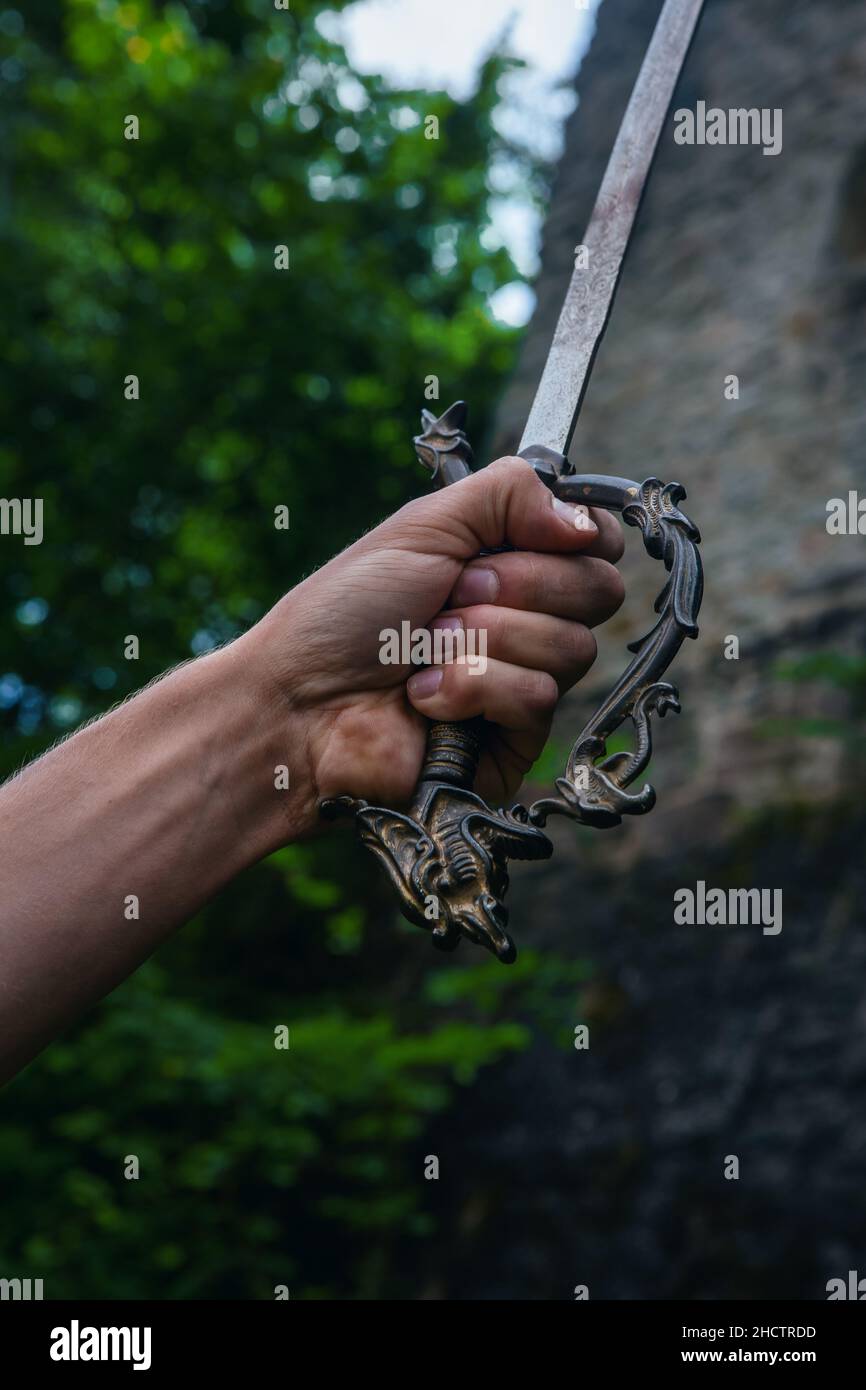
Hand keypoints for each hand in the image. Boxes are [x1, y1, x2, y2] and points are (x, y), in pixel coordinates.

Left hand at [240, 456, 623, 836]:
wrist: (297, 701)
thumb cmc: (343, 614)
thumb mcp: (424, 526)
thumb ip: (510, 493)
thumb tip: (585, 522)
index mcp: (511, 564)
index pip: (598, 543)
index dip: (577, 536)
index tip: (531, 536)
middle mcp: (529, 621)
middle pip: (599, 591)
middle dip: (517, 585)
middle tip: (450, 594)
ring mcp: (524, 684)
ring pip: (572, 648)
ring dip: (483, 639)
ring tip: (423, 649)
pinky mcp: (514, 743)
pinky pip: (537, 698)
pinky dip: (471, 687)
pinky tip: (423, 698)